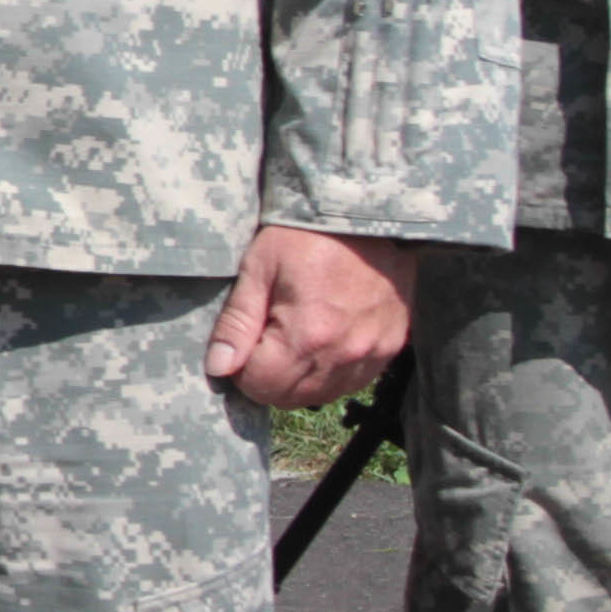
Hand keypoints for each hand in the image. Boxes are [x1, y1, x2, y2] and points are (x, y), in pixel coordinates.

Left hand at [207, 225, 418, 409]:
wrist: (367, 215)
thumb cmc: (306, 235)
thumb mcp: (258, 268)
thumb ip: (237, 323)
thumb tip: (218, 368)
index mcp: (307, 335)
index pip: (261, 386)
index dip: (242, 369)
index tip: (246, 340)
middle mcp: (344, 354)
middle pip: (290, 397)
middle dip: (269, 376)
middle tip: (267, 338)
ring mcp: (373, 354)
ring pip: (321, 394)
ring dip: (299, 378)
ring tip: (296, 336)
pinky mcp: (391, 348)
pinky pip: (352, 382)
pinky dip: (331, 372)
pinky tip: (323, 340)